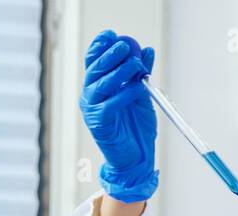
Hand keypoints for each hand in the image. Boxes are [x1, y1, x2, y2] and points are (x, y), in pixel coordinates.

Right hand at [80, 31, 157, 202]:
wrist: (137, 159)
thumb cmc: (137, 129)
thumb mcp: (141, 96)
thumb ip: (141, 74)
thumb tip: (147, 51)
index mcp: (97, 87)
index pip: (93, 61)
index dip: (100, 46)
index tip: (112, 34)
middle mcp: (90, 96)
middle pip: (96, 69)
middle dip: (111, 54)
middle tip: (125, 45)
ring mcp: (92, 109)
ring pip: (102, 83)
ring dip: (120, 71)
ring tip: (137, 65)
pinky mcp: (99, 124)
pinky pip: (111, 104)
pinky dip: (126, 94)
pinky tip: (139, 87)